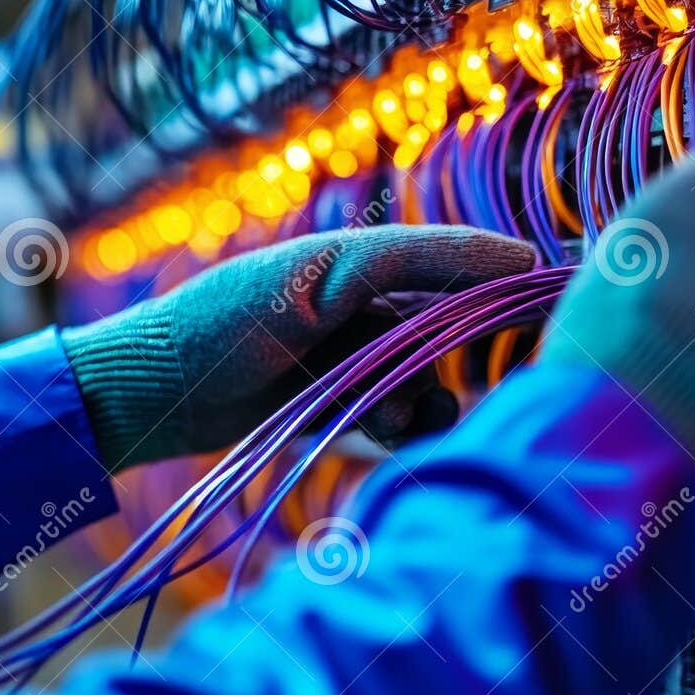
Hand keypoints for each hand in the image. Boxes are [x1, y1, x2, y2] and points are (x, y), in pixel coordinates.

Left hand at [63, 225, 537, 470]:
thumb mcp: (318, 278)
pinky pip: (391, 418)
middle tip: (436, 393)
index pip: (442, 258)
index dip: (492, 271)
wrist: (149, 396)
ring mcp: (341, 360)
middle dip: (443, 361)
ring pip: (418, 381)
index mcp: (348, 262)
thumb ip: (408, 263)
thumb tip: (508, 257)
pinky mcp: (329, 407)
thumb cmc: (222, 321)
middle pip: (436, 330)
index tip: (546, 282)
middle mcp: (352, 306)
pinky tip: (392, 438)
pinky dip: (400, 428)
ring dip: (420, 402)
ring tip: (398, 421)